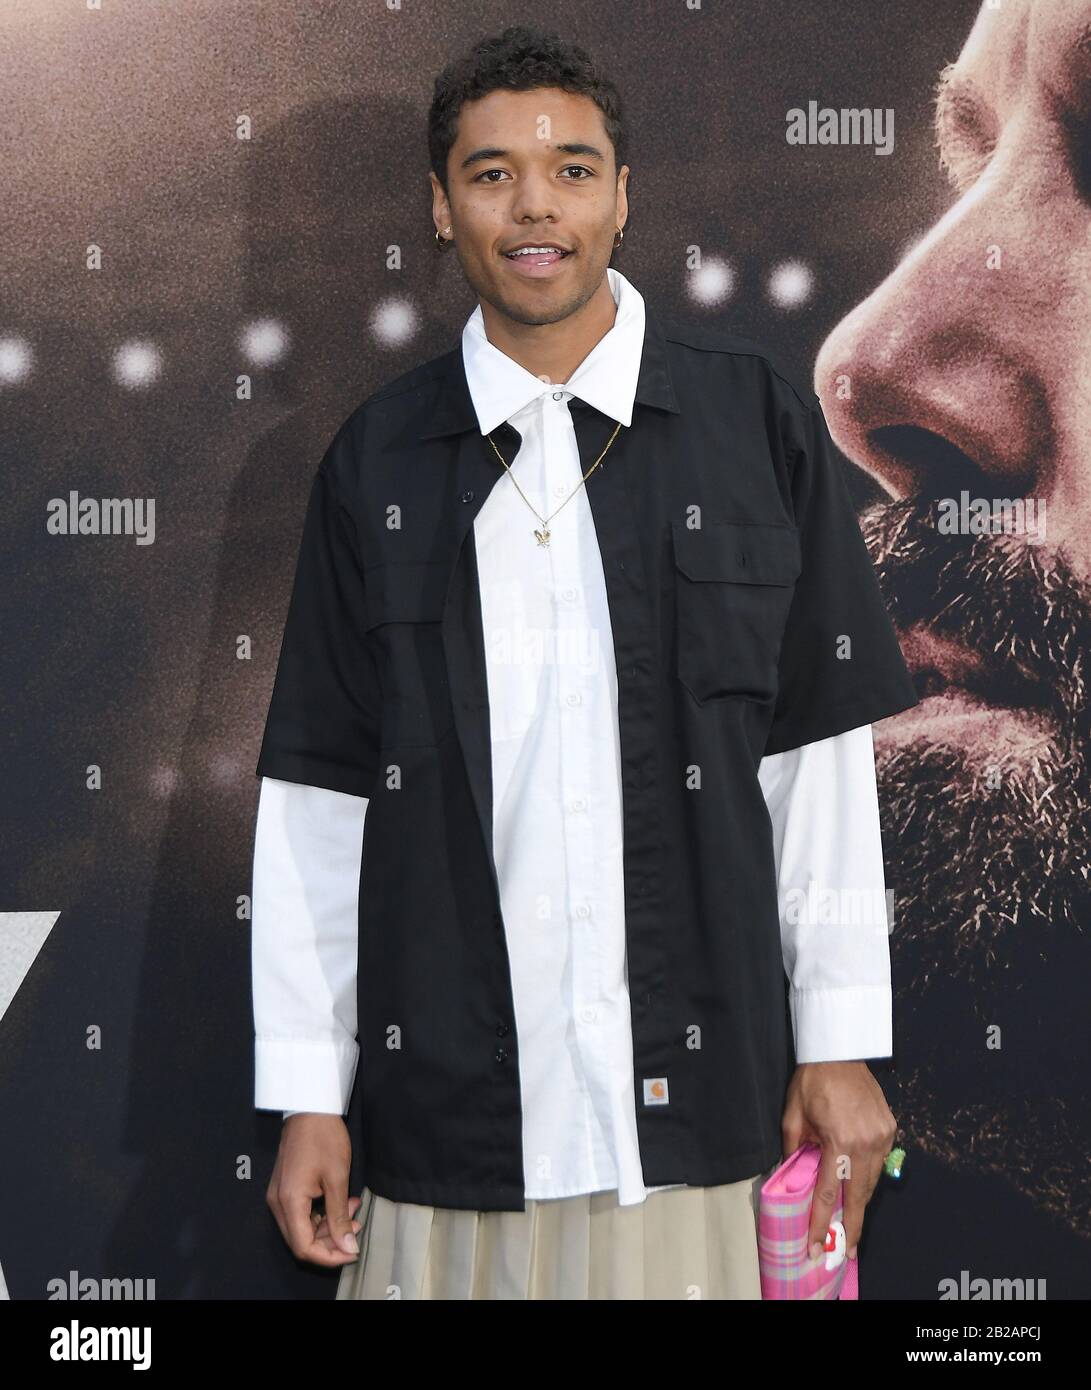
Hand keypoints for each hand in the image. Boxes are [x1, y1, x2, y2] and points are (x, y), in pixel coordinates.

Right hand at [266, 1113, 363, 1266]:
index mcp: (288, 1201)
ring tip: (353, 1210)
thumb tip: (347, 1246)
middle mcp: (278, 1203)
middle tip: (356, 1227)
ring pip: (302, 1227)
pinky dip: (322, 1214)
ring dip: (328, 1226)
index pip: (303, 1247)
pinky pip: (301, 1213)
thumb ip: (339, 1216)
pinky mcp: (284, 1188)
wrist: (310, 1108)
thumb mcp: (337, 1178)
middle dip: (331, 1241)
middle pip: (301, 1240)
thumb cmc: (324, 1138)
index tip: (351, 1251)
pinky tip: (342, 1203)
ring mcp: (279, 1196)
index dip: (328, 1256)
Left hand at [781, 1061, 896, 1261]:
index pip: (829, 1192)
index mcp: (839, 1140)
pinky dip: (869, 1177)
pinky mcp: (890, 1129)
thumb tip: (793, 1175)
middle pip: (858, 1195)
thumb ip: (794, 1149)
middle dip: (851, 1226)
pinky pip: (880, 1163)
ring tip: (851, 1225)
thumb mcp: (793, 1115)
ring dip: (860, 1203)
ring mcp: (882, 1137)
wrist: (839, 1052)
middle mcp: (866, 1142)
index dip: (821, 1221)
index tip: (815, 1245)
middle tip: (845, 1252)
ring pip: (872, 1181)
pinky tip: (859, 1187)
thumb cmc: (812, 1081)